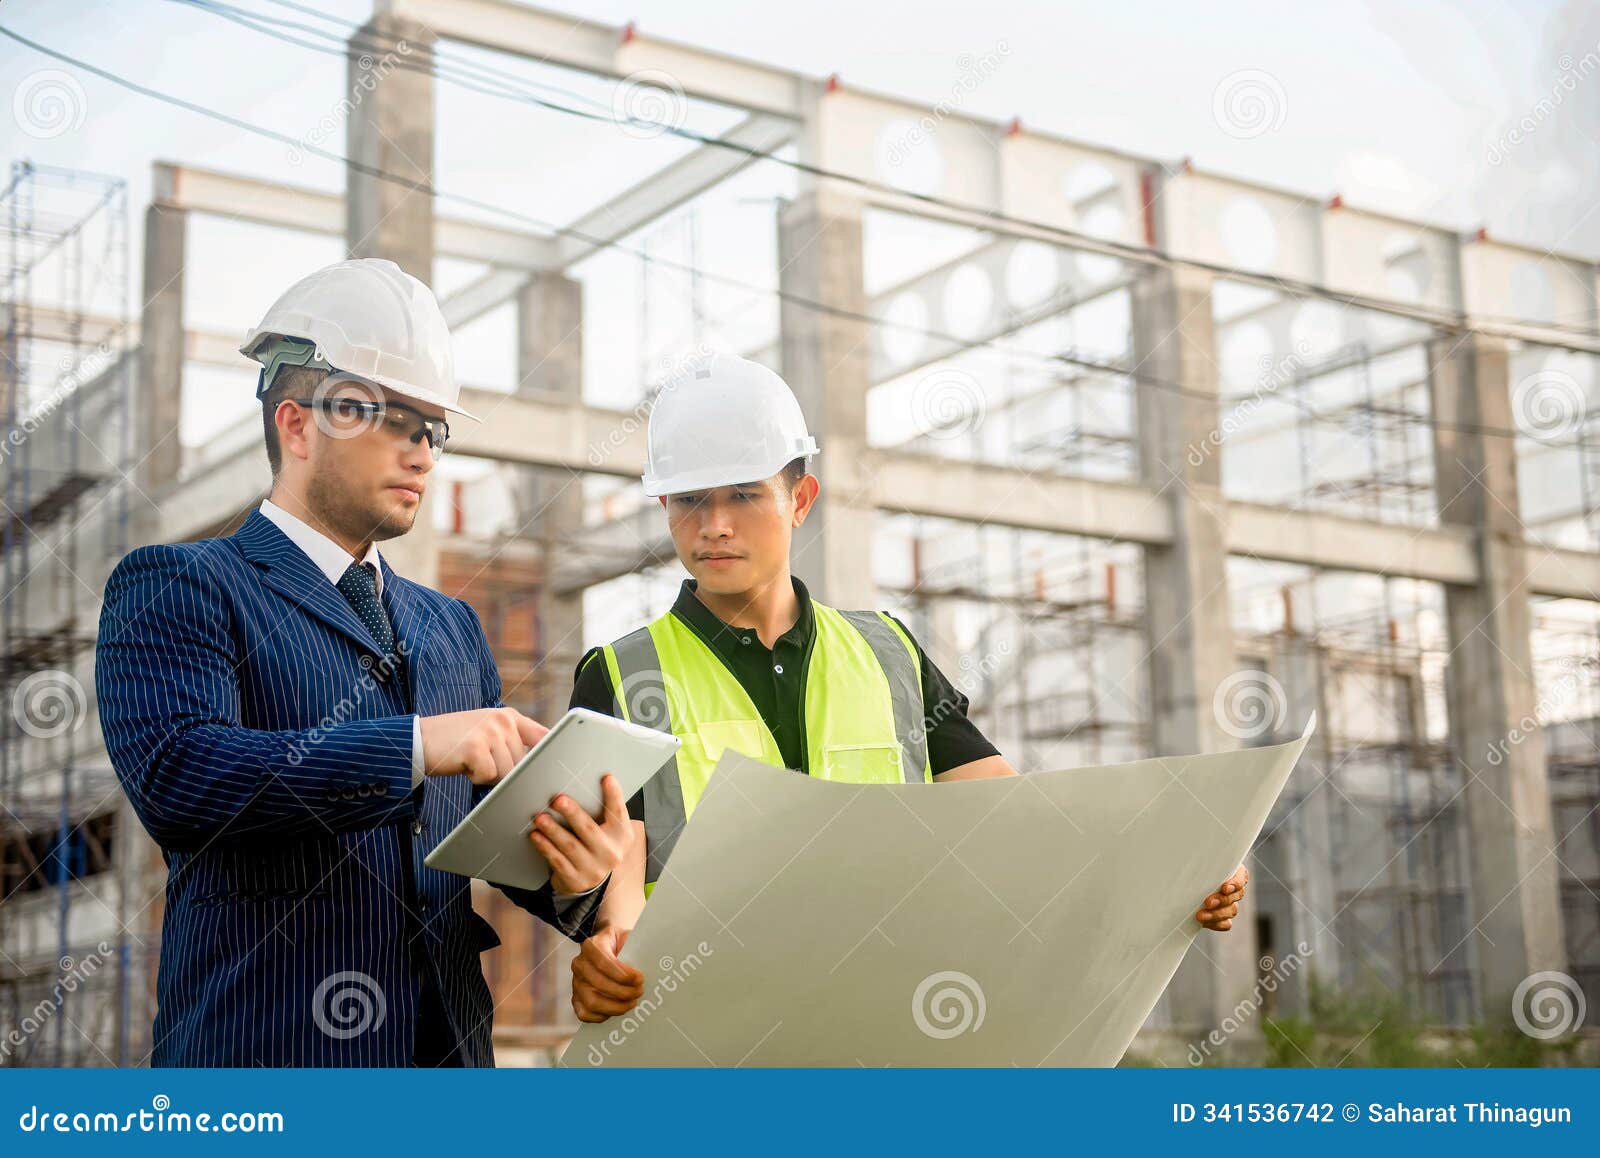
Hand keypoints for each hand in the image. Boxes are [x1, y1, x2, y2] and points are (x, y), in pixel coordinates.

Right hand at [419, 708, 546, 785]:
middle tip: (482, 761)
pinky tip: (463, 764)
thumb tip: (541, 765)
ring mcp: (489, 732)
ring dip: (489, 774)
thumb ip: (513, 741)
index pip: (543, 736)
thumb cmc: (456, 742)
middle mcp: (503, 721)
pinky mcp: (475, 747)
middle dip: (505, 771)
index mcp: (510, 717)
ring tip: (472, 761)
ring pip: (506, 772)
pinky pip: (488, 776)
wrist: (418, 739)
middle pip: (522, 763)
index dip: (550, 755)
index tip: (554, 769)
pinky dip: (475, 777)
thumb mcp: (488, 732)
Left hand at [529, 773, 633, 893]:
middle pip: (589, 830)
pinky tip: (535, 836)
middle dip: (573, 813)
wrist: (592, 880)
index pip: (619, 812)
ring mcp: (593, 869)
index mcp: (622, 836)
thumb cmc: (598, 845)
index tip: (607, 778)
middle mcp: (611, 854)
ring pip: (570, 846)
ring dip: (553, 830)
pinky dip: (545, 847)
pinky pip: (557, 860)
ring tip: (540, 818)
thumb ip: (604, 811)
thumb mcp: (609, 830)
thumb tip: (593, 781)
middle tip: (557, 799)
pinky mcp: (575, 879)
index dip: (614, 795)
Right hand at [572, 925, 644, 1023]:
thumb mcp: (629, 937)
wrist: (610, 946)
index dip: (622, 974)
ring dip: (615, 1007)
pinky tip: (617, 1010)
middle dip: (623, 992)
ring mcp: (576, 982)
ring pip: (592, 1002)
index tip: (640, 978)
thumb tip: (655, 963)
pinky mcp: (576, 998)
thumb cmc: (622, 944)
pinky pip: (585, 1013)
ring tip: (632, 1003)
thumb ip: (637, 947)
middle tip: (640, 992)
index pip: (602, 961)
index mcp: (592, 946)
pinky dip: (602, 1016)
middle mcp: (580, 964)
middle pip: (599, 984)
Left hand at [1195, 864, 1247, 931]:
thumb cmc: (1190, 864)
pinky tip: (1204, 922)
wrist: (1181, 880)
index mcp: (1233, 871)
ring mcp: (1230, 903)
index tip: (1224, 888)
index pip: (1241, 877)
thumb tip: (1193, 858)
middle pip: (1237, 896)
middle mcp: (1234, 887)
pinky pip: (1226, 924)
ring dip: (1216, 914)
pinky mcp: (1222, 917)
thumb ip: (1200, 861)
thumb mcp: (1196, 860)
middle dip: (1222, 900)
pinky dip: (1216, 924)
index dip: (1235, 884)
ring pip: (1231, 910)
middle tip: (1207, 902)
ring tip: (1200, 915)